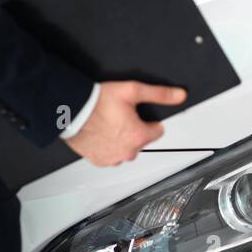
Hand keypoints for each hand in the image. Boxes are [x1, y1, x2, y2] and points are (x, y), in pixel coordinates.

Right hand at [65, 80, 185, 165]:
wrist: (72, 111)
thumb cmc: (98, 102)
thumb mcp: (133, 91)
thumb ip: (159, 94)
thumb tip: (179, 95)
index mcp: (139, 136)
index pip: (158, 131)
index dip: (150, 120)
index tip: (139, 114)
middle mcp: (127, 151)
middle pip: (141, 141)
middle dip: (135, 130)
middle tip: (122, 116)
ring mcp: (112, 158)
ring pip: (126, 150)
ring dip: (122, 140)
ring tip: (111, 125)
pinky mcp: (99, 161)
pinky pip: (111, 156)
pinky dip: (109, 147)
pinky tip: (102, 134)